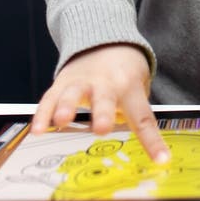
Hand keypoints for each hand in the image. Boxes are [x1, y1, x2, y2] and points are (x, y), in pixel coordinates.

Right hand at [31, 44, 169, 163]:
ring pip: (74, 93)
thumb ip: (134, 114)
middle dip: (103, 113)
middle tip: (102, 128)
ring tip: (62, 120)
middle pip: (105, 99)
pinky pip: (50, 98)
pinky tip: (37, 129)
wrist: (104, 39)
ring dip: (67, 106)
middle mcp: (106, 83)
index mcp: (130, 87)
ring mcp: (82, 82)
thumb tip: (146, 153)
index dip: (153, 141)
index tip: (162, 161)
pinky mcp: (62, 83)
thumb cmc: (125, 72)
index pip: (143, 118)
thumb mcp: (138, 87)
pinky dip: (43, 113)